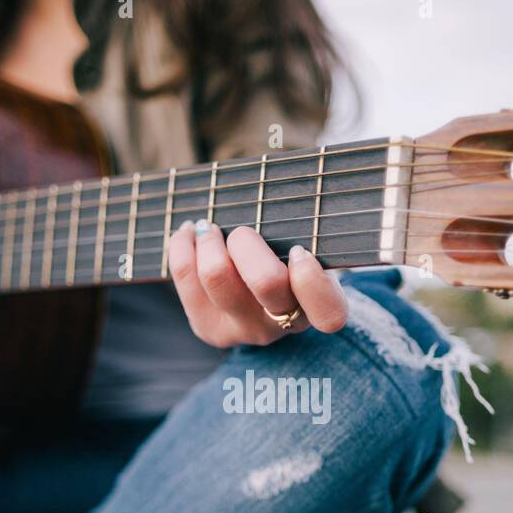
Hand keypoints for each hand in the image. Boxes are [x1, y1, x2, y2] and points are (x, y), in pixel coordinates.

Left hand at [168, 220, 348, 347]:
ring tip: (208, 227)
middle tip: (243, 231)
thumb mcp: (309, 244)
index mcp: (317, 309)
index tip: (298, 249)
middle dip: (248, 241)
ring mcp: (244, 330)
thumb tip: (304, 182)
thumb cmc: (287, 255)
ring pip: (218, 276)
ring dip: (210, 239)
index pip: (328, 315)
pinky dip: (184, 245)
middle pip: (266, 282)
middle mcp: (283, 326)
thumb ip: (309, 225)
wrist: (256, 299)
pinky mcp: (209, 329)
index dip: (312, 280)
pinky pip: (185, 278)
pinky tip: (190, 234)